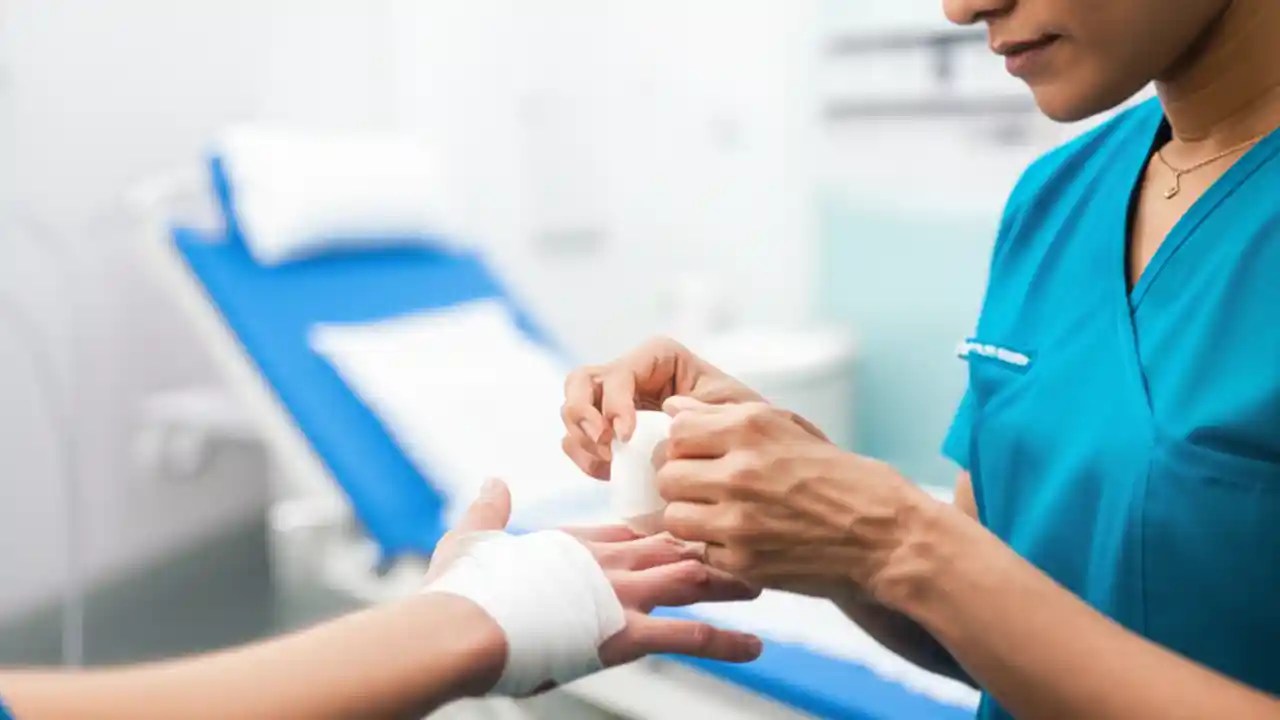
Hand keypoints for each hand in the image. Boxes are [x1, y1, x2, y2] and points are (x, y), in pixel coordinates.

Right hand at [428, 479, 764, 674]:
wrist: (462, 625)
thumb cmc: (461, 590)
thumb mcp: (473, 539)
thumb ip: (489, 510)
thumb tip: (493, 483)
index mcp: (576, 545)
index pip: (633, 529)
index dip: (666, 523)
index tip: (694, 515)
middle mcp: (608, 564)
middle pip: (674, 546)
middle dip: (712, 541)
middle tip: (750, 533)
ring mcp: (620, 596)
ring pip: (692, 579)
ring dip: (730, 579)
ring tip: (768, 577)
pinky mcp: (624, 633)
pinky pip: (688, 638)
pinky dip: (725, 641)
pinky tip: (756, 646)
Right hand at [560, 336, 764, 479]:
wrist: (745, 448)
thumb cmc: (743, 420)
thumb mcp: (734, 409)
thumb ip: (705, 410)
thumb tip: (665, 414)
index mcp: (659, 358)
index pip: (619, 373)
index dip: (615, 403)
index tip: (626, 436)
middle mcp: (630, 375)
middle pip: (581, 382)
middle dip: (583, 415)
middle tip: (605, 446)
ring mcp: (614, 404)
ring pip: (571, 408)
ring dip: (580, 438)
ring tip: (608, 462)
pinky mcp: (609, 432)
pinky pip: (576, 439)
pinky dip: (583, 456)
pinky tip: (608, 472)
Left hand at [655, 398, 938, 603]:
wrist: (885, 536)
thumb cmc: (842, 478)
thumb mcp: (790, 428)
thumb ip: (725, 417)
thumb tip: (674, 409)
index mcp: (752, 428)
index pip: (677, 431)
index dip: (685, 445)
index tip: (701, 455)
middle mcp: (740, 470)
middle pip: (667, 474)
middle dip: (683, 481)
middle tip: (706, 489)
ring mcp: (738, 519)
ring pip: (673, 515)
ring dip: (691, 516)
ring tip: (720, 515)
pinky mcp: (742, 560)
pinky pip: (699, 550)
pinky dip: (713, 547)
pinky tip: (741, 539)